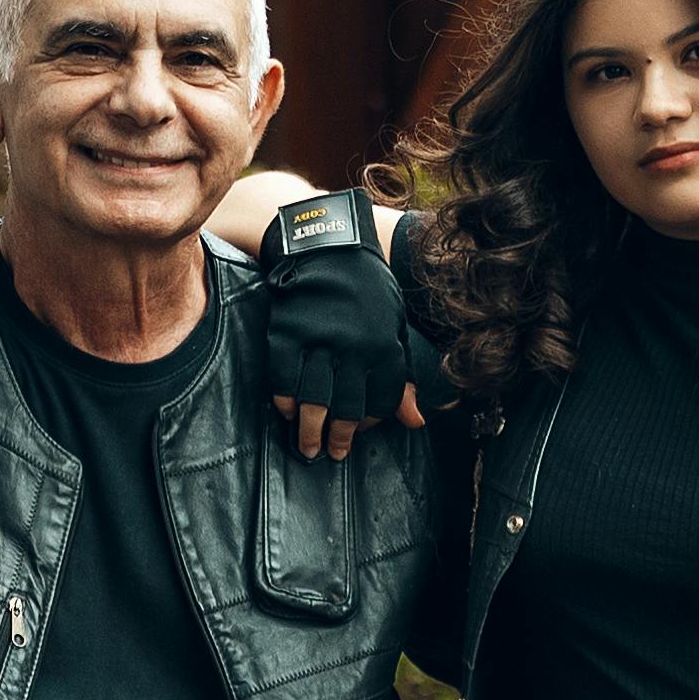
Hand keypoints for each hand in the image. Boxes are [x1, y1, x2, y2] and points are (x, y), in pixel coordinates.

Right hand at [234, 194, 436, 460]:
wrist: (327, 244)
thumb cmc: (366, 286)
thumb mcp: (394, 325)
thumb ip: (402, 375)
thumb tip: (416, 422)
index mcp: (385, 345)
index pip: (383, 400)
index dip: (373, 420)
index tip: (361, 428)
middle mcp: (354, 348)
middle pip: (347, 408)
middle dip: (339, 438)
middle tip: (331, 454)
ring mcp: (318, 341)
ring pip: (314, 402)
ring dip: (310, 431)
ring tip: (307, 449)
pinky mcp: (286, 334)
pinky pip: (282, 380)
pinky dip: (284, 401)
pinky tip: (288, 411)